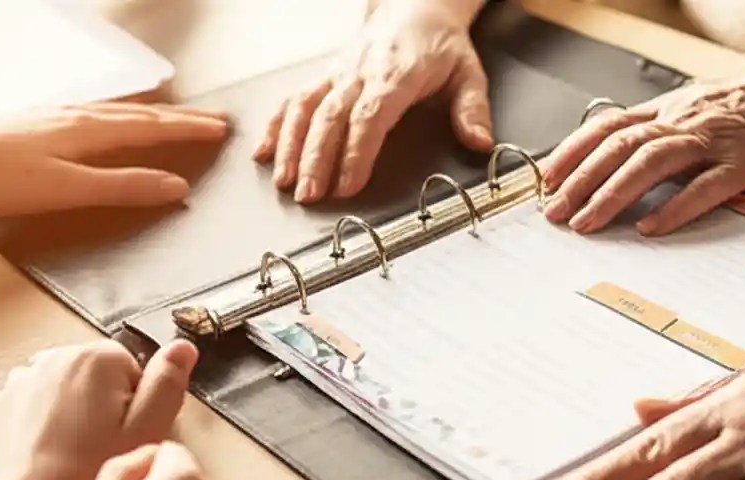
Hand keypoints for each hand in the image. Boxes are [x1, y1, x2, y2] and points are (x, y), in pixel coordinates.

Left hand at [0, 103, 228, 214]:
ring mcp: (54, 113)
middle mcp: (76, 114)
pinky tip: (109, 119)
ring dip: (152, 114)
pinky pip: (94, 111)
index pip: (153, 128)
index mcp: (89, 129)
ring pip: (117, 110)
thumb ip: (124, 187)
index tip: (221, 129)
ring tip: (173, 117)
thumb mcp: (69, 190)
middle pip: (140, 113)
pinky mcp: (35, 120)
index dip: (189, 130)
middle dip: (180, 117)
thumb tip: (175, 187)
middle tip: (212, 119)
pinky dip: (119, 114)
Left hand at [0, 339, 197, 479]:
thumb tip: (183, 347)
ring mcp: (18, 384)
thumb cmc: (88, 478)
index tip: (129, 436)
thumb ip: (167, 384)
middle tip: (104, 451)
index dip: (137, 406)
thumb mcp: (148, 431)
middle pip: (96, 377)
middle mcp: (52, 359)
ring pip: (63, 393)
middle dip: (104, 408)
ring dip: (72, 416)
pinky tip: (50, 462)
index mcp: (96, 358)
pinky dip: (43, 430)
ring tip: (76, 459)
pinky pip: (32, 411)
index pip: (132, 369)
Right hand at [253, 2, 491, 201]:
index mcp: (396, 73)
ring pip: (305, 107)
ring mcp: (337, 72)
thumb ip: (473, 110)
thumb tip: (480, 142)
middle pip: (330, 116)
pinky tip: (265, 153)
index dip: (356, 152)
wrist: (414, 6)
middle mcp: (359, 71)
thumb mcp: (468, 72)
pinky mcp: (324, 75)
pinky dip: (276, 125)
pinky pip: (293, 98)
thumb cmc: (439, 45)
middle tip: (310, 195)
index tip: (347, 184)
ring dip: (291, 146)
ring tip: (284, 182)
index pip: (371, 115)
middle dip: (316, 158)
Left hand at [541, 67, 744, 235]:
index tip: (546, 180)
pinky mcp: (744, 164)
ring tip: (587, 223)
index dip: (573, 151)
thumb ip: (661, 127)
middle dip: (581, 180)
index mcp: (671, 108)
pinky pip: (704, 188)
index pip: (608, 126)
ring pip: (652, 164)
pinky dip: (674, 208)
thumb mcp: (699, 105)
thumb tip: (617, 149)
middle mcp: (685, 121)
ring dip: (613, 194)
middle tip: (554, 212)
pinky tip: (650, 227)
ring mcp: (714, 141)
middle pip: (620, 146)